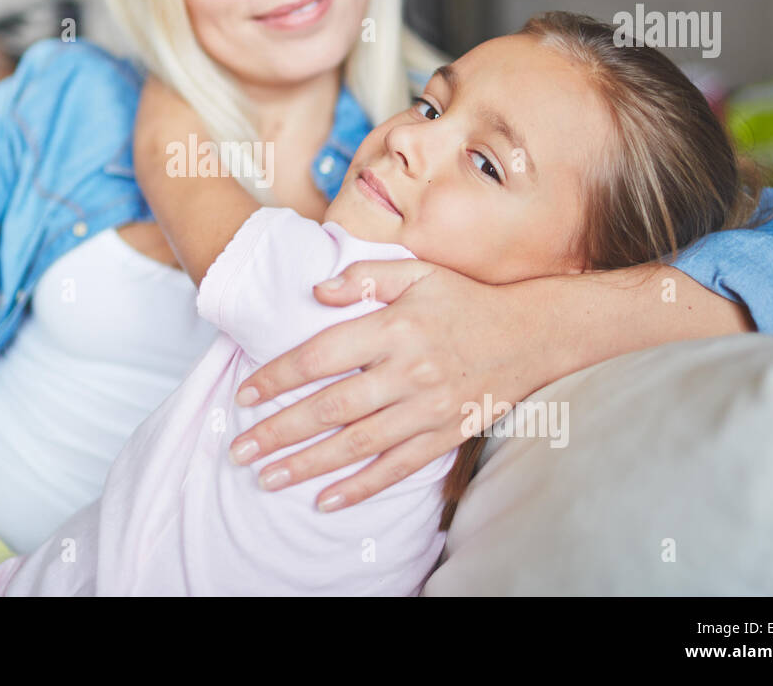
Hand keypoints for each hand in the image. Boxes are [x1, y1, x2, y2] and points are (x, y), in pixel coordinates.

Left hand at [228, 259, 548, 511]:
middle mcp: (408, 371)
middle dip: (280, 432)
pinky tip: (326, 500)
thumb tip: (315, 290)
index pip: (321, 356)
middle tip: (239, 451)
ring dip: (308, 465)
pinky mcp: (446, 435)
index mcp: (394, 328)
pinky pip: (397, 468)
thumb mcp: (417, 272)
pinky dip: (360, 487)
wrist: (532, 334)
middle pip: (331, 408)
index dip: (278, 377)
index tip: (245, 396)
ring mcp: (428, 408)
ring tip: (268, 478)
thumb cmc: (464, 300)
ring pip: (357, 445)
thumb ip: (365, 277)